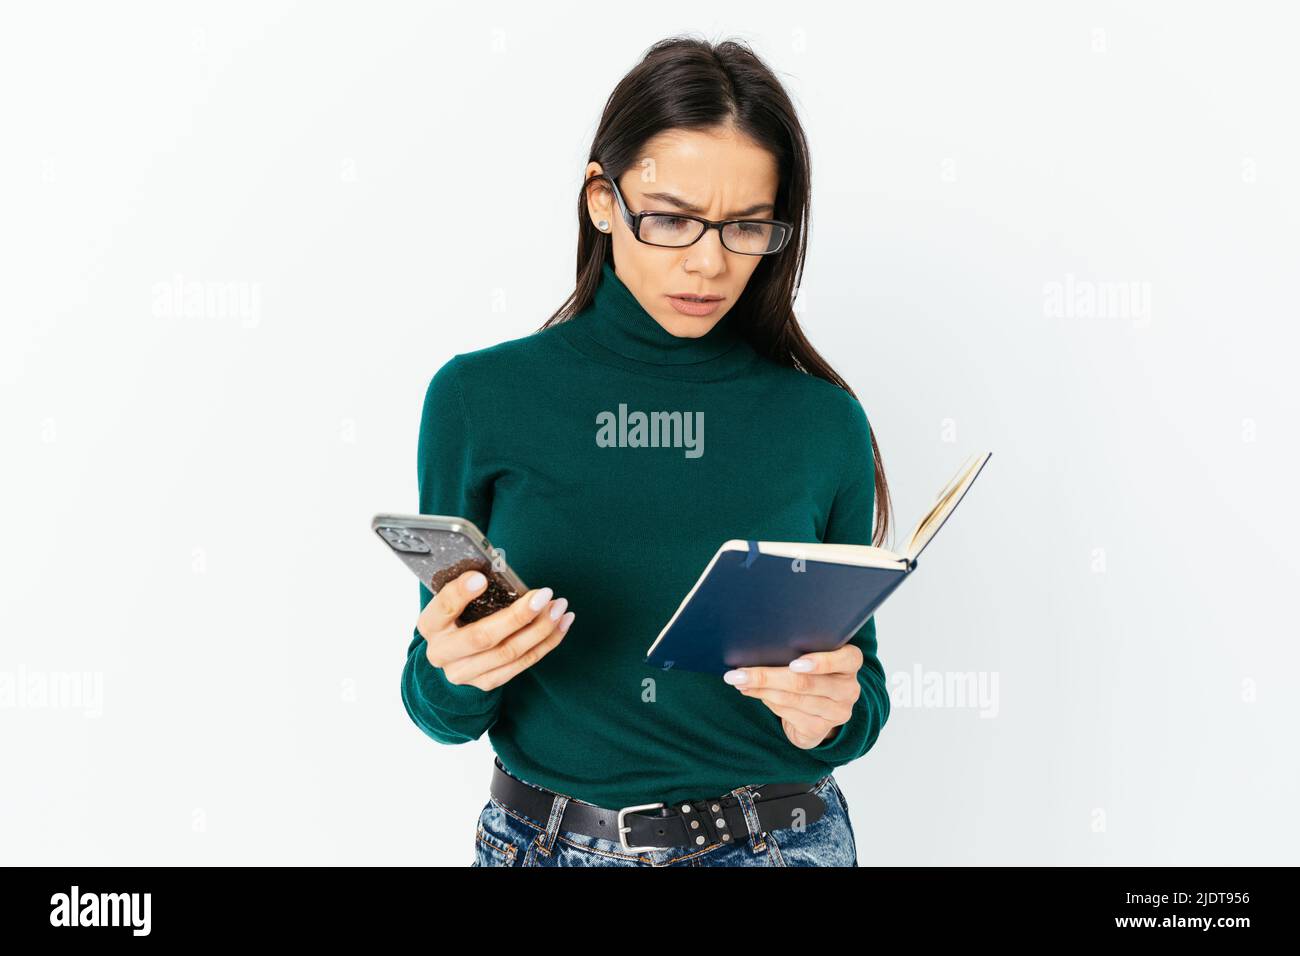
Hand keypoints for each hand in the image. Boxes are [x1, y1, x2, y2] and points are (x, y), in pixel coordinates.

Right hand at [417, 570, 574, 691]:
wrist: (450, 658)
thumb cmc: (457, 618)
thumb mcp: (454, 601)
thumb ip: (471, 589)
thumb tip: (502, 572)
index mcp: (430, 624)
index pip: (443, 607)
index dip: (460, 593)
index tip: (481, 577)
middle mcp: (442, 653)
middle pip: (483, 637)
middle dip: (518, 616)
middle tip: (544, 595)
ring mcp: (464, 673)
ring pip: (509, 652)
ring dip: (541, 629)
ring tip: (559, 607)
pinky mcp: (486, 683)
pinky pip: (522, 664)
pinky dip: (546, 643)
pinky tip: (562, 624)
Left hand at [723, 644, 862, 748]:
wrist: (819, 709)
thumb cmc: (811, 671)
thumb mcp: (812, 656)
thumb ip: (799, 648)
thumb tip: (757, 646)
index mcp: (851, 662)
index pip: (844, 659)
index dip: (820, 662)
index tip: (794, 663)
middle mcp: (848, 689)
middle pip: (805, 683)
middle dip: (767, 676)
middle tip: (739, 673)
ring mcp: (837, 712)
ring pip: (792, 699)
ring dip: (761, 689)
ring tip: (739, 681)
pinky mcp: (820, 729)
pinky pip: (788, 713)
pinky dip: (767, 701)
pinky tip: (753, 692)